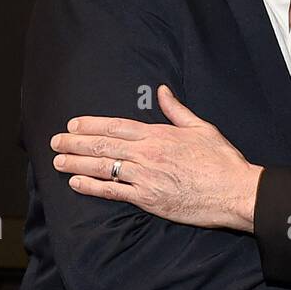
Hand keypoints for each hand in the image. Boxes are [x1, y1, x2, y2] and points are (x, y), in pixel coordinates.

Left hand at [50, 85, 261, 231]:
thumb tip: (162, 91)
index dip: (91, 125)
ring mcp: (146, 176)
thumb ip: (177, 110)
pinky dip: (92, 187)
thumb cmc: (222, 160)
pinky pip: (114, 191)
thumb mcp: (202, 128)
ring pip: (103, 167)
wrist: (235, 190)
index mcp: (160, 134)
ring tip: (57, 162)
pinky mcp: (149, 198)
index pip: (117, 126)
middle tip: (55, 142)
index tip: (73, 124)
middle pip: (104, 145)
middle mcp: (148, 153)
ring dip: (77, 164)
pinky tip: (76, 183)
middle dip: (75, 143)